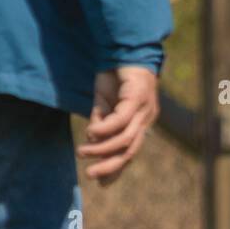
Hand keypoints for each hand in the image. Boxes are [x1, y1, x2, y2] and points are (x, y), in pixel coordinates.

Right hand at [78, 66, 159, 184]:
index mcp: (140, 122)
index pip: (130, 151)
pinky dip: (105, 129)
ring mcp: (144, 109)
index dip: (116, 168)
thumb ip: (101, 122)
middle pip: (130, 151)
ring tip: (82, 153)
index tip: (101, 183)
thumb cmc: (114, 74)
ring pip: (125, 139)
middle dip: (110, 166)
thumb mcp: (104, 103)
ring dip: (103, 149)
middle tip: (90, 176)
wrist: (123, 45)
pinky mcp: (137, 97)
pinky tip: (91, 134)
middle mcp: (146, 119)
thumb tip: (93, 142)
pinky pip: (121, 120)